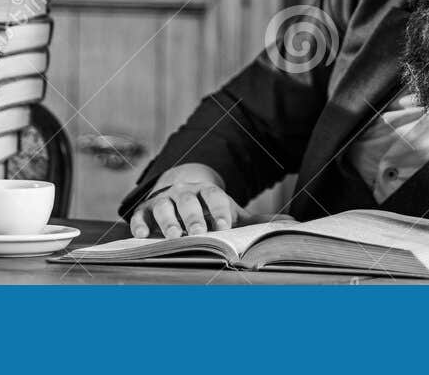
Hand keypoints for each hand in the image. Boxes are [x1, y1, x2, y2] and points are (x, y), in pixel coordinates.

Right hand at [128, 163, 247, 237]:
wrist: (180, 194)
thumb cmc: (208, 210)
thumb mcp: (229, 211)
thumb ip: (255, 220)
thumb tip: (289, 221)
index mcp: (207, 191)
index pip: (214, 196)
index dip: (219, 210)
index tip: (224, 226)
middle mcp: (184, 192)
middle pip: (188, 201)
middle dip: (193, 217)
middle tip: (199, 233)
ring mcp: (163, 200)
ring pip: (164, 206)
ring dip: (169, 221)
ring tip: (174, 237)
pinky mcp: (145, 210)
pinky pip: (140, 215)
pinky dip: (140, 224)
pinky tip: (143, 235)